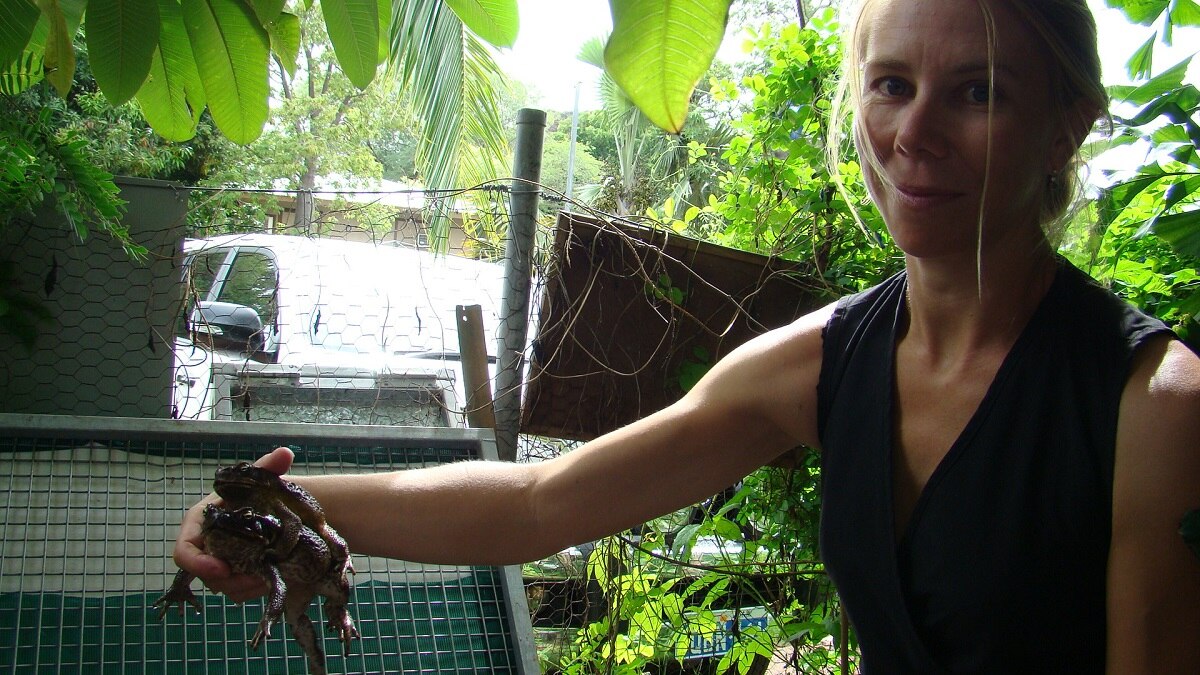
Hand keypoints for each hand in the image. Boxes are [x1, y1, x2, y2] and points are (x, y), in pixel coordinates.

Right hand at [170, 446, 294, 601]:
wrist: (272, 509)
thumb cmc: (257, 493)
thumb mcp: (260, 481)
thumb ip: (267, 467)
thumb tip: (284, 453)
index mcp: (200, 523)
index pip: (184, 551)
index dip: (197, 563)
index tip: (222, 568)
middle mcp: (204, 545)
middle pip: (205, 574)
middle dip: (229, 580)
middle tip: (256, 577)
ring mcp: (217, 562)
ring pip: (222, 585)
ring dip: (244, 586)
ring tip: (268, 579)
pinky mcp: (233, 574)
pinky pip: (236, 590)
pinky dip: (252, 589)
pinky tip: (271, 581)